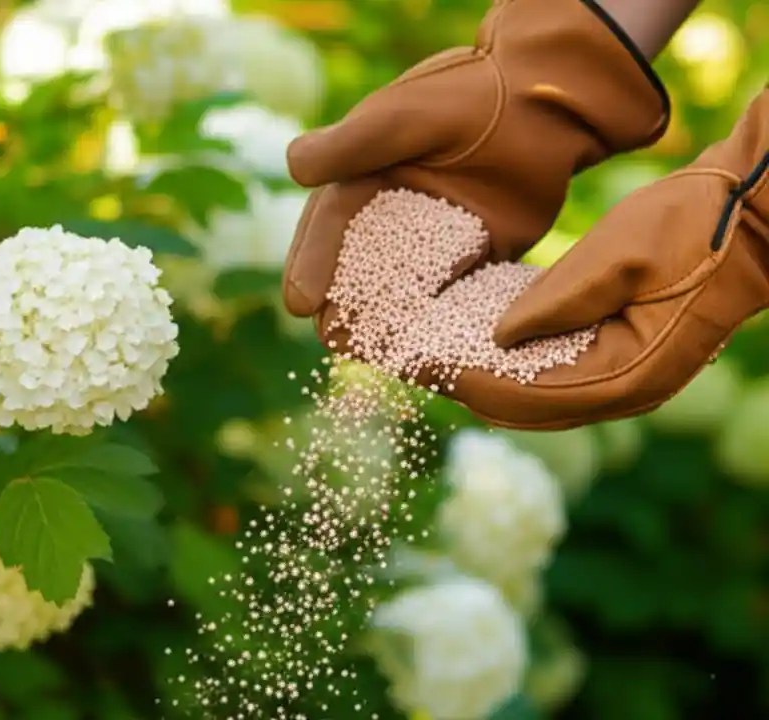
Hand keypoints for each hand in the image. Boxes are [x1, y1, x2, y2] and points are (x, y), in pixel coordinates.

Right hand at [283, 0, 668, 319]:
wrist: (544, 104)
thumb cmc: (466, 97)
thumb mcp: (405, 116)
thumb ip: (354, 142)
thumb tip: (292, 168)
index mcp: (359, 181)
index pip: (328, 227)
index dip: (311, 265)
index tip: (299, 302)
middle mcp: (386, 218)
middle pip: (352, 269)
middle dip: (339, 304)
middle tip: (334, 337)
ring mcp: (429, 244)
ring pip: (396, 293)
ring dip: (382, 321)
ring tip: (372, 353)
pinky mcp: (472, 262)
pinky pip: (450, 301)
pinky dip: (438, 324)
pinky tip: (431, 353)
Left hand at [437, 90, 768, 429]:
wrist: (752, 218)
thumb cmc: (694, 227)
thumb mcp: (621, 254)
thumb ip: (559, 300)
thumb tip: (497, 336)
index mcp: (622, 378)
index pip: (519, 395)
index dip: (460, 378)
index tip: (411, 359)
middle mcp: (620, 393)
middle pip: (518, 405)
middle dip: (462, 381)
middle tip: (405, 357)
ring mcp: (622, 379)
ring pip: (531, 394)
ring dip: (481, 375)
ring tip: (427, 349)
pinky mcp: (618, 357)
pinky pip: (550, 372)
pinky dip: (510, 361)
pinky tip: (472, 335)